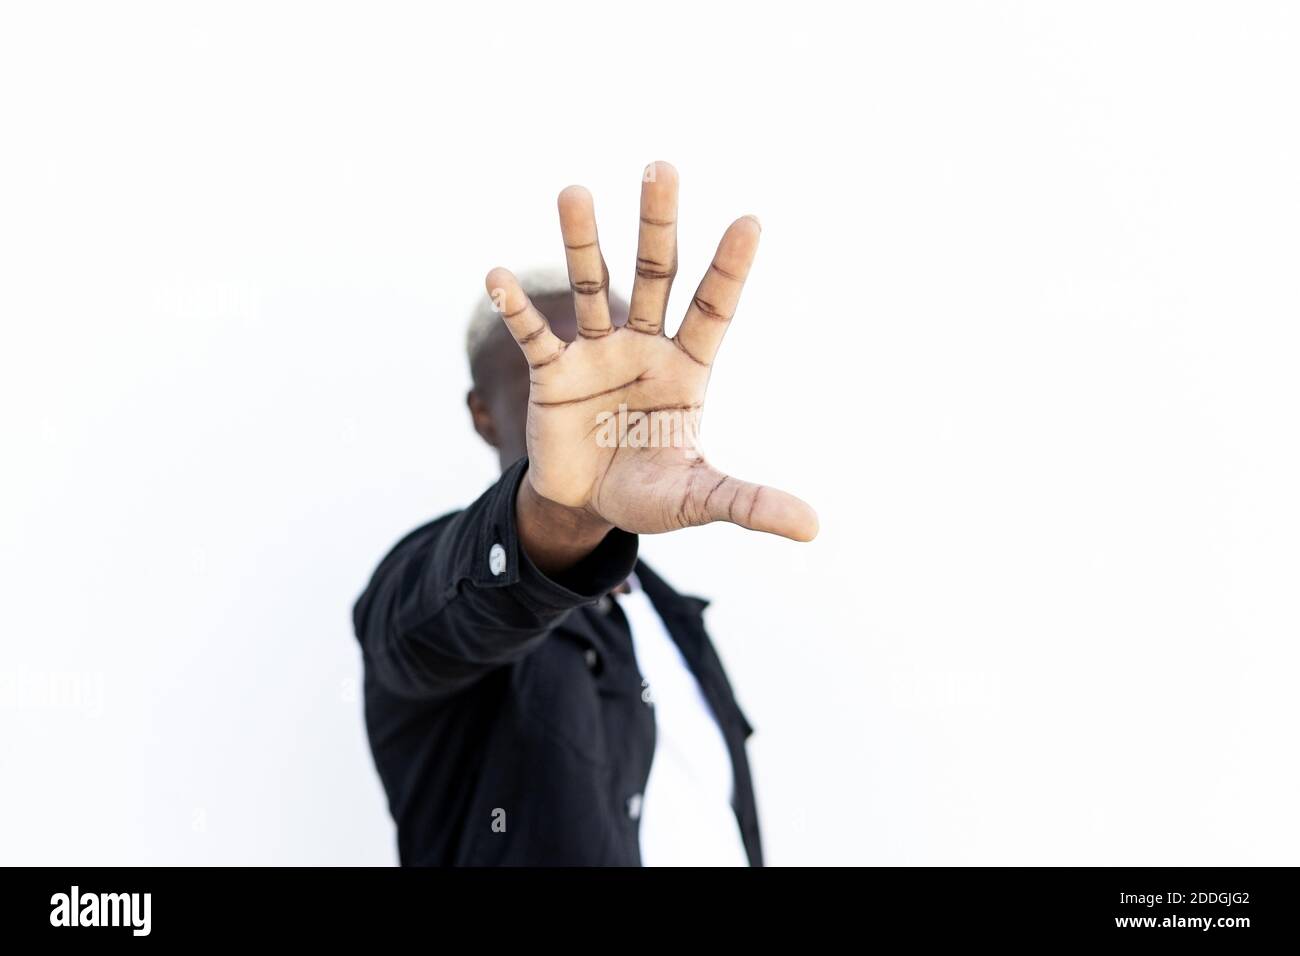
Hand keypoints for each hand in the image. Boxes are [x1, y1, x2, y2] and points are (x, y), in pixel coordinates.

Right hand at [486, 161, 817, 543]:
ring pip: (591, 288)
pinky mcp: (553, 374)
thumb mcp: (699, 500)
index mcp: (688, 368)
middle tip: (661, 168)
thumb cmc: (651, 492)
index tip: (750, 221)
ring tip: (573, 191)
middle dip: (658, 225)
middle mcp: (644, 346)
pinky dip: (517, 309)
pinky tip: (498, 275)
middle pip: (654, 276)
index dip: (730, 269)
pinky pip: (535, 336)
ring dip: (582, 242)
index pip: (714, 309)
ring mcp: (597, 354)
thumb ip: (748, 502)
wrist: (588, 506)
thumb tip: (813, 527)